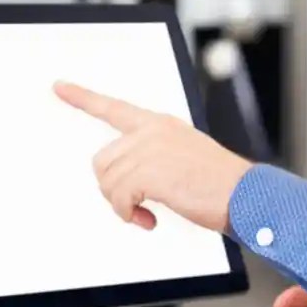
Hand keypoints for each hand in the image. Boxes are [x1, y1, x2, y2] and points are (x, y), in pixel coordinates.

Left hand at [53, 81, 253, 232]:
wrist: (246, 194)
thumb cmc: (220, 184)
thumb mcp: (184, 159)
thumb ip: (152, 159)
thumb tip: (124, 183)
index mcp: (160, 124)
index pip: (114, 108)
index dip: (83, 97)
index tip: (60, 87)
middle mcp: (152, 131)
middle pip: (103, 161)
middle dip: (114, 190)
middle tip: (138, 206)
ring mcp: (150, 149)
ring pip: (107, 182)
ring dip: (123, 206)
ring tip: (147, 213)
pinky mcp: (149, 171)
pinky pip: (118, 198)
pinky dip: (129, 215)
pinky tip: (149, 219)